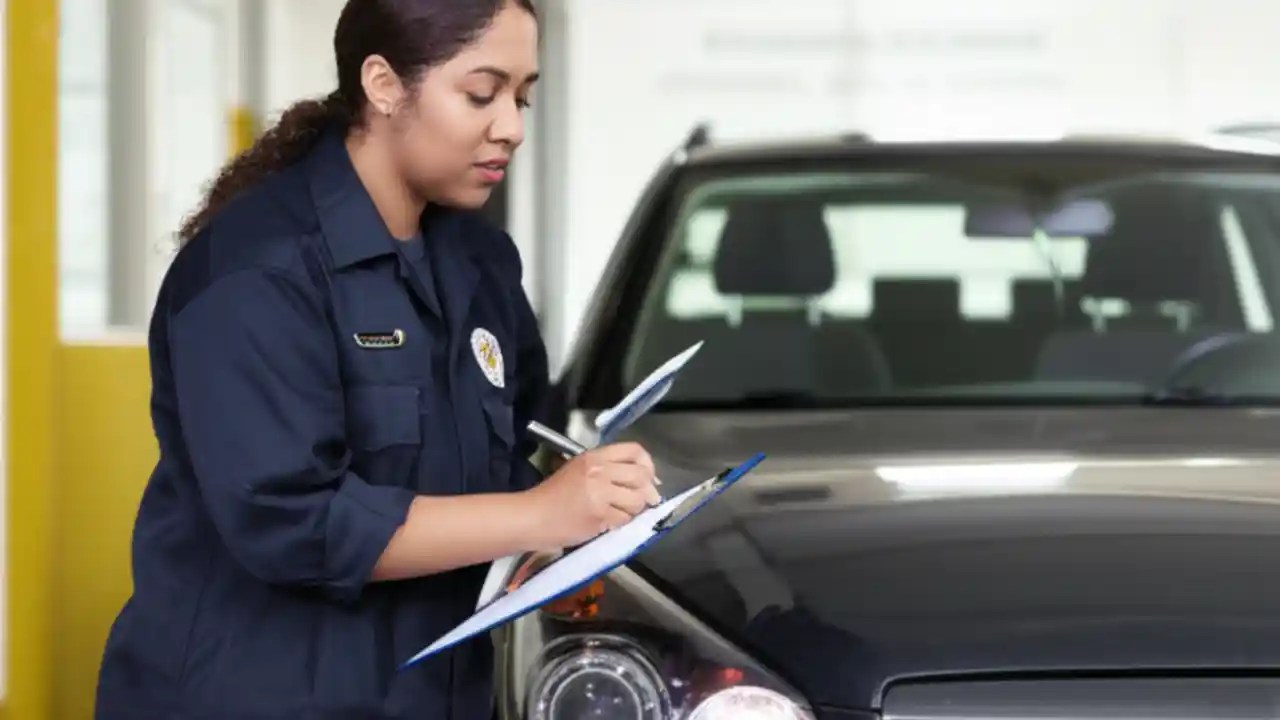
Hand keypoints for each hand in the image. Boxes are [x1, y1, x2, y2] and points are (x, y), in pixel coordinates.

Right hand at [523, 442, 661, 548]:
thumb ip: (609, 469)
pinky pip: (624, 519)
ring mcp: (600, 494)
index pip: (635, 451)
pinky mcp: (600, 516)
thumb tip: (645, 480)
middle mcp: (600, 471)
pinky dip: (620, 523)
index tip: (649, 478)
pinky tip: (607, 523)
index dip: (648, 465)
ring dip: (634, 510)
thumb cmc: (554, 495)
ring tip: (619, 512)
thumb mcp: (579, 469)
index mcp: (595, 456)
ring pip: (637, 500)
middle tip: (642, 500)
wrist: (533, 516)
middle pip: (641, 475)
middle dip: (647, 491)